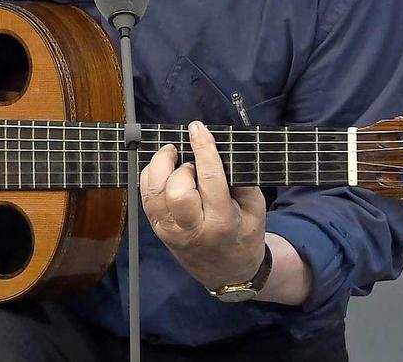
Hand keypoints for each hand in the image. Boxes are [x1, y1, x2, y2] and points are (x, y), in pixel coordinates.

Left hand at [139, 120, 266, 289]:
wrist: (229, 273)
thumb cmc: (244, 235)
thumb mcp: (256, 208)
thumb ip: (240, 179)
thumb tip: (216, 148)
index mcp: (222, 223)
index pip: (209, 180)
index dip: (203, 149)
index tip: (198, 128)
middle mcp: (191, 230)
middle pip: (175, 190)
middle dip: (180, 166)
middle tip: (191, 161)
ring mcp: (170, 232)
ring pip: (153, 193)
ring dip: (160, 166)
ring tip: (173, 155)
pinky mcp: (157, 230)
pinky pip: (145, 197)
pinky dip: (150, 176)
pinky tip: (163, 169)